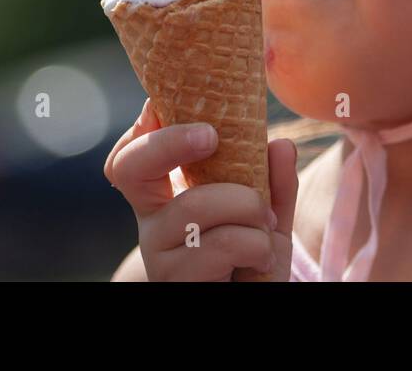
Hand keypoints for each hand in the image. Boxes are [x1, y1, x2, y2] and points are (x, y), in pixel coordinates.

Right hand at [104, 97, 298, 280]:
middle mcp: (153, 223)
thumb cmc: (252, 265)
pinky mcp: (176, 283)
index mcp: (167, 198)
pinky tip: (262, 257)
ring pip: (194, 204)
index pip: (131, 157)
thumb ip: (274, 184)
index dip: (143, 127)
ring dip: (247, 206)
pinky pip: (219, 244)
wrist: (252, 308)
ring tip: (268, 223)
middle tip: (211, 136)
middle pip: (130, 167)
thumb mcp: (267, 220)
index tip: (166, 104)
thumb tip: (281, 144)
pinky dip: (255, 244)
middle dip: (169, 141)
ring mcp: (158, 255)